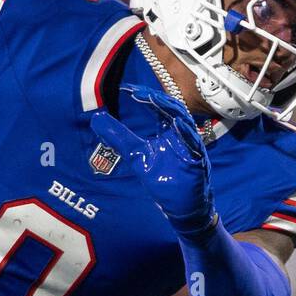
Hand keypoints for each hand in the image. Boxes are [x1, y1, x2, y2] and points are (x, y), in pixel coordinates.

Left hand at [90, 84, 216, 235]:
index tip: (127, 89)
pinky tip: (176, 124)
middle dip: (156, 99)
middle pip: (172, 109)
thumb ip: (120, 139)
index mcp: (168, 131)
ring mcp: (191, 145)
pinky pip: (194, 142)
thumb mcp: (137, 157)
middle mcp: (181, 134)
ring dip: (170, 110)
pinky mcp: (198, 158)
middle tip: (138, 91)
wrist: (184, 206)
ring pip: (184, 122)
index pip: (158, 107)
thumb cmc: (164, 181)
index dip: (144, 96)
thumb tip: (97, 120)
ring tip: (154, 99)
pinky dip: (186, 133)